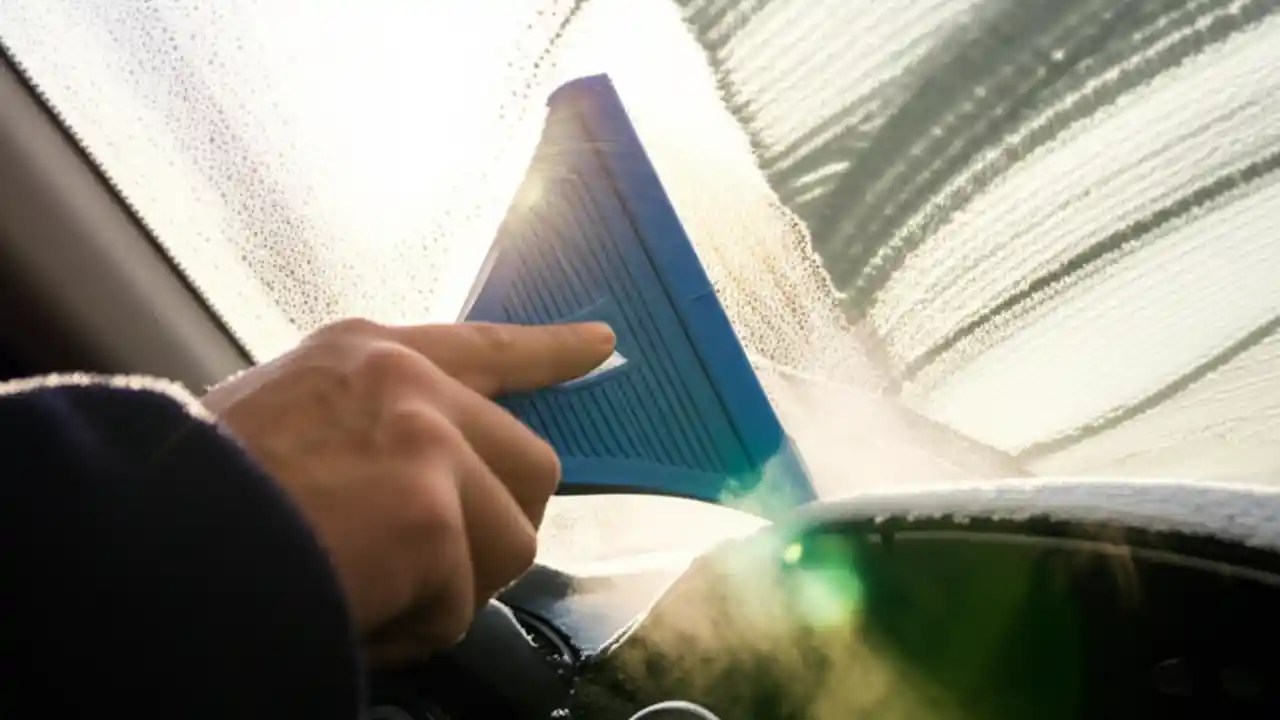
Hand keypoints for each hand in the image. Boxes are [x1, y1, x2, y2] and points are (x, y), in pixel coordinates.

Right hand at [202, 318, 614, 662]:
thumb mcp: (284, 416)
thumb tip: (434, 481)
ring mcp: (426, 443)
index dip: (548, 353)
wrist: (141, 541)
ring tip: (367, 586)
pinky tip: (350, 610)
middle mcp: (408, 383)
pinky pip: (458, 608)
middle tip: (431, 562)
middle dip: (494, 527)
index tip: (601, 346)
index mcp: (368, 355)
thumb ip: (368, 427)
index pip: (484, 347)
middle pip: (529, 465)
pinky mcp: (430, 514)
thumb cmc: (198, 493)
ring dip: (449, 588)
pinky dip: (410, 632)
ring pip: (509, 542)